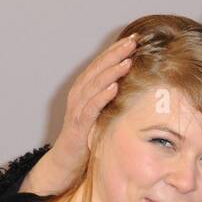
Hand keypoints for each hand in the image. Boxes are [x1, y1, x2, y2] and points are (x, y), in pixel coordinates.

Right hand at [19, 33, 136, 194]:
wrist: (66, 161)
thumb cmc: (86, 136)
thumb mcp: (101, 113)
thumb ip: (111, 98)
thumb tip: (135, 85)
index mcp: (84, 90)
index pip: (101, 64)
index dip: (116, 50)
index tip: (134, 39)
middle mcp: (78, 95)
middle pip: (98, 69)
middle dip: (116, 54)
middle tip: (133, 42)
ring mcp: (77, 109)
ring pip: (94, 85)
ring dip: (111, 72)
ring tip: (127, 60)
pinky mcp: (79, 126)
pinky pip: (90, 108)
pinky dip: (102, 96)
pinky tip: (114, 87)